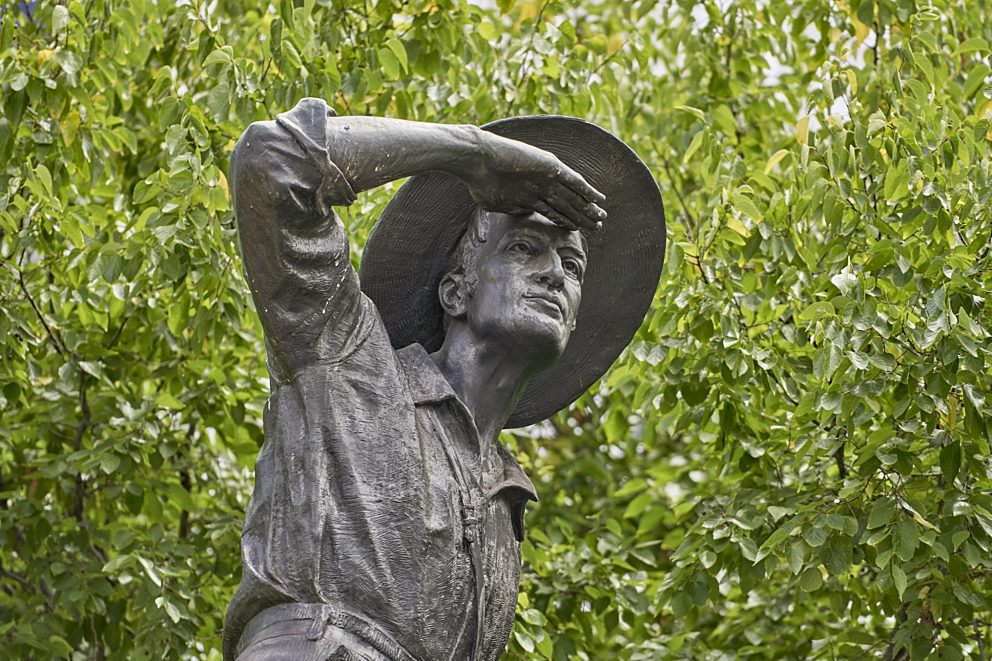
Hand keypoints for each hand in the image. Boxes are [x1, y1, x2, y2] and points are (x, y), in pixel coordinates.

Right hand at [461, 130, 606, 230]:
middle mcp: (541, 186)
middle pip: (567, 204)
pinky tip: (599, 199)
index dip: (567, 220)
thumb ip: (513, 209)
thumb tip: (526, 214)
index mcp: (530, 195)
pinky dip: (587, 190)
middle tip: (598, 227)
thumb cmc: (480, 182)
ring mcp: (547, 176)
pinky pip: (574, 181)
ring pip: (574, 196)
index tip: (577, 229)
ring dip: (589, 208)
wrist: (478, 159)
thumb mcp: (495, 203)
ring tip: (602, 218)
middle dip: (583, 216)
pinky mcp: (551, 167)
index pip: (554, 210)